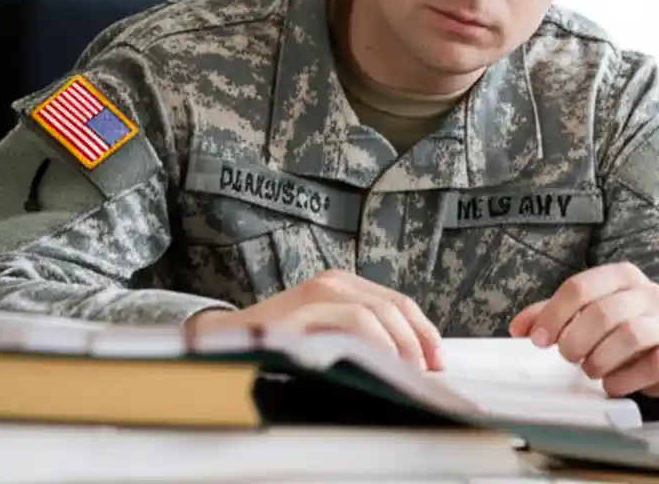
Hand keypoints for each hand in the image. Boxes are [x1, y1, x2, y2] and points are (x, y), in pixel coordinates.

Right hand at [185, 269, 443, 370]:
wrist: (221, 342)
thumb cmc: (280, 342)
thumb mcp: (327, 331)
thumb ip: (363, 337)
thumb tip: (413, 363)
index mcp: (343, 284)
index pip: (399, 302)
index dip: (424, 332)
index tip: (438, 362)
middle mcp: (331, 283)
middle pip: (392, 307)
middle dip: (414, 343)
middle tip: (422, 375)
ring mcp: (312, 296)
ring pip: (371, 315)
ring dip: (394, 348)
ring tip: (400, 375)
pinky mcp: (296, 316)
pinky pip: (344, 326)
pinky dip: (368, 348)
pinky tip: (373, 368)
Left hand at [509, 262, 658, 397]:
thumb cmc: (621, 327)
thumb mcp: (589, 312)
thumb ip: (554, 315)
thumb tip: (519, 328)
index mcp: (620, 276)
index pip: (580, 287)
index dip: (554, 315)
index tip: (539, 340)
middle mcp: (647, 293)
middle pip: (604, 312)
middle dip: (576, 340)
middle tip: (568, 356)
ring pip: (630, 335)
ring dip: (600, 359)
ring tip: (590, 370)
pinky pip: (653, 364)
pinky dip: (626, 379)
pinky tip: (612, 384)